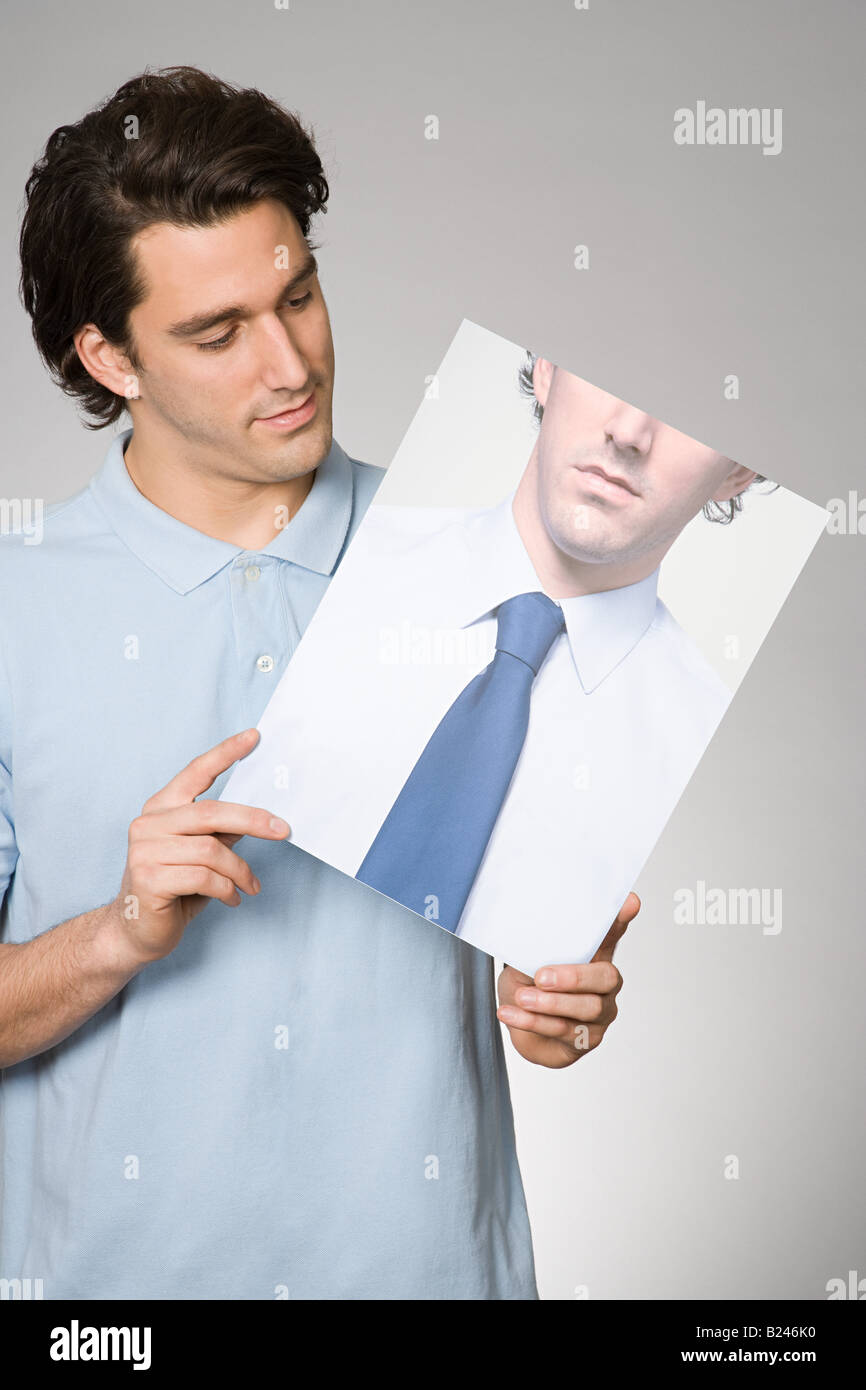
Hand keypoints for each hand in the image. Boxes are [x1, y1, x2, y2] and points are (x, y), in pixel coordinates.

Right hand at [109, 728, 290, 965]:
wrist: (135, 931)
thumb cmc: (173, 888)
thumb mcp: (200, 854)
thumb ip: (220, 831)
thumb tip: (261, 815)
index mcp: (161, 808)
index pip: (195, 772)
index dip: (225, 753)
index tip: (254, 737)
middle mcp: (148, 823)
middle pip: (211, 812)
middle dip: (253, 820)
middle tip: (283, 830)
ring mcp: (144, 850)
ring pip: (212, 850)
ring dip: (240, 871)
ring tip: (250, 886)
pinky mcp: (148, 879)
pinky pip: (204, 877)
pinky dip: (226, 889)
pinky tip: (232, 899)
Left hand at [496, 892, 639, 1068]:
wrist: (520, 1025)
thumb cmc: (528, 985)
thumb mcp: (527, 961)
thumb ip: (537, 950)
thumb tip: (527, 929)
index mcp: (593, 956)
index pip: (610, 935)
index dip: (620, 919)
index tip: (629, 901)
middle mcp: (604, 984)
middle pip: (605, 977)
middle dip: (573, 977)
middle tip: (542, 977)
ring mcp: (600, 1013)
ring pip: (586, 1008)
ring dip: (549, 1004)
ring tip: (522, 997)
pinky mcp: (587, 1039)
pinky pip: (563, 1031)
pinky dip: (533, 1021)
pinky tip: (510, 1013)